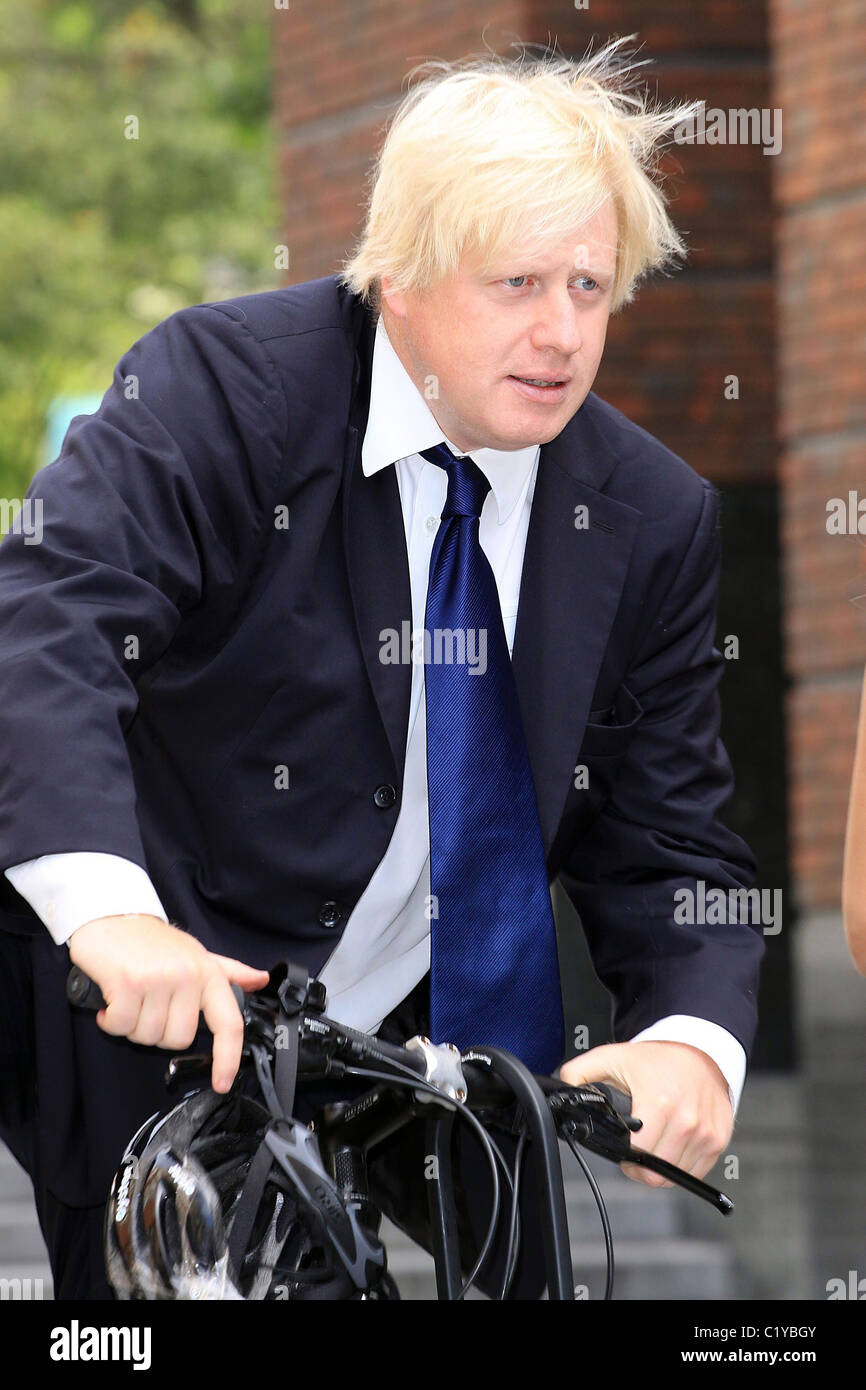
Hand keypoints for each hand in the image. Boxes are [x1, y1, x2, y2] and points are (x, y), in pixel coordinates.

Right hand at [68, 914, 269, 1092]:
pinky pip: (122, 1026)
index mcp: (208, 973)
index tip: (222, 1082)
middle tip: (148, 1007)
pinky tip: (112, 1001)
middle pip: (178, 1039)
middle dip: (158, 1031)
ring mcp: (159, 979)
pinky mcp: (128, 983)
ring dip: (132, 1025)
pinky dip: (111, 1020)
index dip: (228, 1058)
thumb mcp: (196, 953)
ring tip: (131, 999)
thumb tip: (260, 980)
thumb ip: (228, 971)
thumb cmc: (153, 941)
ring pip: (148, 1036)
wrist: (110, 916)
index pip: (229, 1023)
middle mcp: (188, 976)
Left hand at [559, 1041, 732, 1187]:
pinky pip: (694, 1171)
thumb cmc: (656, 1059)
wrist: (700, 1050)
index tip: (620, 1146)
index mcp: (660, 1102)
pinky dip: (679, 1165)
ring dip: (659, 1167)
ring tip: (652, 1144)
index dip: (622, 1155)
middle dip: (638, 1164)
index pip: (636, 1153)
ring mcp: (706, 1132)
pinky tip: (670, 1145)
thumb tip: (560, 1093)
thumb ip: (578, 1075)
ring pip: (674, 1176)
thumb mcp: (610, 1058)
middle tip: (633, 1148)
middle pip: (655, 1172)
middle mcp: (687, 1121)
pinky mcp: (719, 1140)